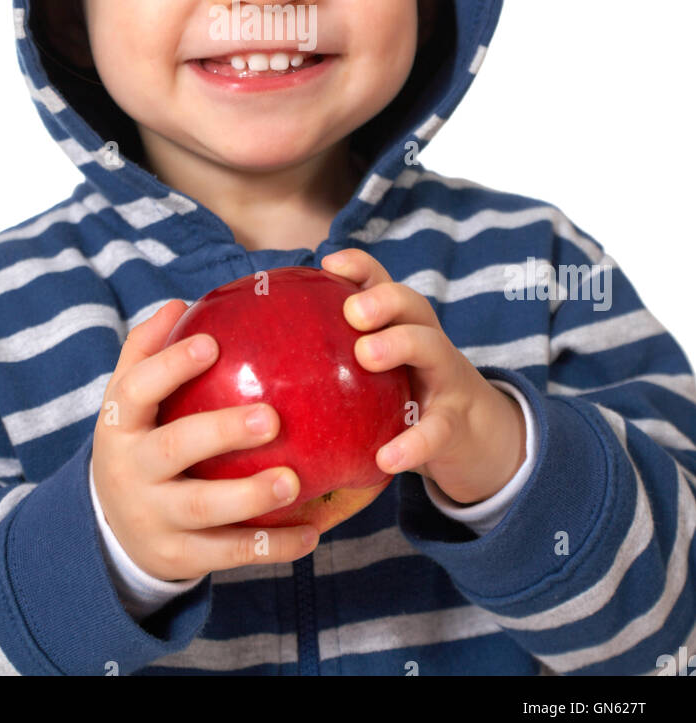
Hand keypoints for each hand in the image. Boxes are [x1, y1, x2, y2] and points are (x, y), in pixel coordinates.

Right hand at [91, 300, 319, 581]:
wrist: (111, 529)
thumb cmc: (139, 441)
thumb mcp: (129, 400)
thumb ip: (147, 351)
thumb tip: (178, 305)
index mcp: (120, 423)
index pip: (137, 388)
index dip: (171, 365)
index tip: (213, 344)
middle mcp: (131, 470)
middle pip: (171, 450)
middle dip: (220, 432)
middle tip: (271, 418)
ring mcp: (154, 517)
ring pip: (202, 509)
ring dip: (250, 497)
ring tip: (295, 482)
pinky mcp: (179, 557)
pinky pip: (228, 553)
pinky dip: (272, 547)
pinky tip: (311, 533)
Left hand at [321, 249, 526, 504]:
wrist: (472, 437)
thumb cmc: (403, 394)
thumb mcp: (374, 370)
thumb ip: (329, 357)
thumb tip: (250, 359)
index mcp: (399, 323)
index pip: (381, 281)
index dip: (359, 267)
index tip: (328, 264)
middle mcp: (426, 339)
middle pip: (411, 303)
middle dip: (382, 299)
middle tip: (351, 313)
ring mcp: (445, 378)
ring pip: (431, 348)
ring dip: (399, 344)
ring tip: (366, 356)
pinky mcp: (455, 423)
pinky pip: (436, 430)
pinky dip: (412, 443)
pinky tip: (385, 458)